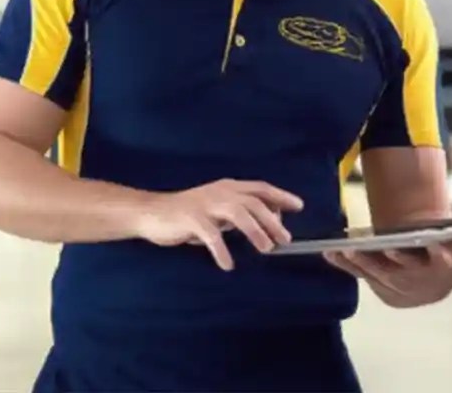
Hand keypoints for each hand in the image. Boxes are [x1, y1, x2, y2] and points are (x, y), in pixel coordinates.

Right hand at [133, 179, 303, 270]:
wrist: (152, 213)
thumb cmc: (188, 214)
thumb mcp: (217, 209)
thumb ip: (239, 214)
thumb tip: (268, 224)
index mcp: (228, 188)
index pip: (260, 188)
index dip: (280, 196)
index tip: (298, 206)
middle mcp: (220, 192)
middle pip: (254, 202)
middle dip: (272, 220)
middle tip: (285, 239)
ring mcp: (206, 204)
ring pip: (238, 214)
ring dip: (255, 231)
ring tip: (266, 248)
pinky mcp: (191, 218)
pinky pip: (212, 236)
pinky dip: (222, 251)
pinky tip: (228, 264)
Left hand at [322, 231, 451, 307]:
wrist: (426, 289)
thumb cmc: (438, 259)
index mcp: (437, 268)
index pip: (440, 261)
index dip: (436, 253)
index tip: (431, 242)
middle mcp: (415, 280)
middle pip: (400, 270)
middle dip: (386, 259)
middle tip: (374, 246)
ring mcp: (393, 284)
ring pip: (374, 274)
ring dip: (357, 263)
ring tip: (340, 249)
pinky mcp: (375, 284)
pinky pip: (358, 275)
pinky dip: (343, 266)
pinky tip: (328, 254)